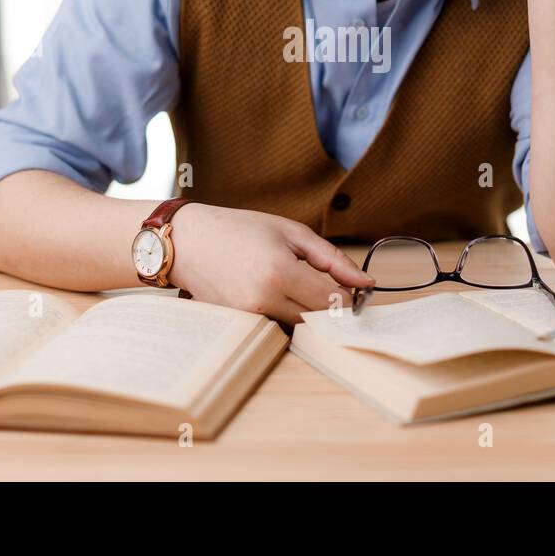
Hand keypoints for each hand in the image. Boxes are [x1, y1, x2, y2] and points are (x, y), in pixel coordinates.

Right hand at [168, 203, 374, 325]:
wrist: (188, 241)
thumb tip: (366, 282)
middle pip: (318, 319)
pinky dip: (285, 312)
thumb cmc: (239, 229)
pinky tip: (276, 291)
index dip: (350, 297)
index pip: (333, 301)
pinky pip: (276, 325)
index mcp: (280, 272)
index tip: (352, 288)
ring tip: (297, 283)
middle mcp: (264, 299)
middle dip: (331, 307)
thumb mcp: (290, 232)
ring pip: (298, 326)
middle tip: (330, 286)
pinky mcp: (240, 324)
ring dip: (307, 310)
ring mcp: (249, 316)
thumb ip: (332, 259)